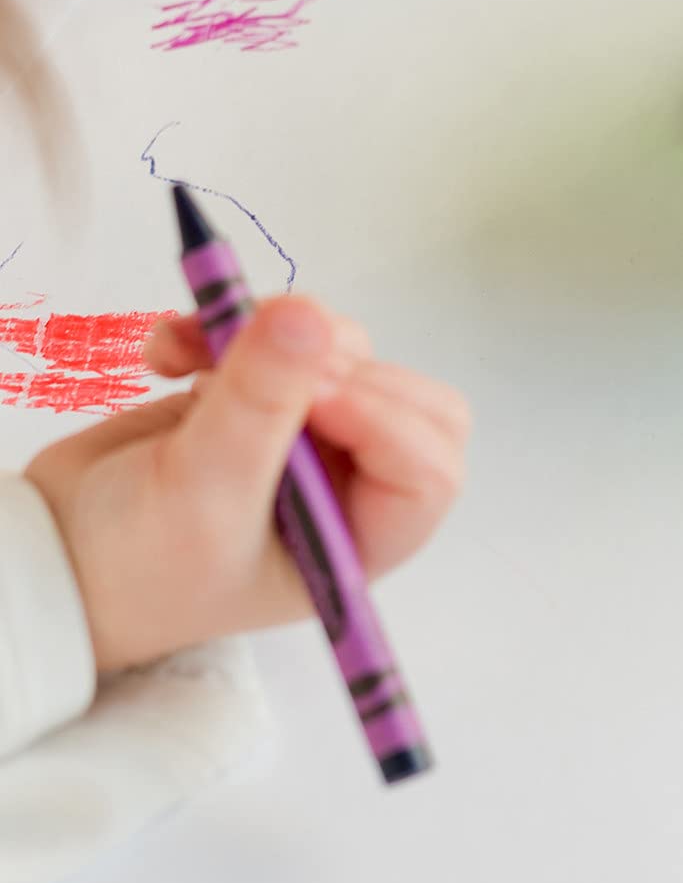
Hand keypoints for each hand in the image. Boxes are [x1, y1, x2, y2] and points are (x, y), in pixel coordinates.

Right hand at [25, 296, 468, 673]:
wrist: (53, 557)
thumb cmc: (132, 565)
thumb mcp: (199, 493)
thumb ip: (259, 405)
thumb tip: (310, 317)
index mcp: (361, 538)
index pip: (429, 467)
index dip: (383, 420)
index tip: (312, 399)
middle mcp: (353, 485)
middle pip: (402, 396)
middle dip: (333, 368)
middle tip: (257, 364)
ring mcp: (315, 436)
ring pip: (343, 351)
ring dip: (270, 337)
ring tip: (188, 351)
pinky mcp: (269, 395)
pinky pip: (284, 335)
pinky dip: (229, 327)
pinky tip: (169, 354)